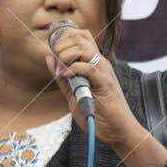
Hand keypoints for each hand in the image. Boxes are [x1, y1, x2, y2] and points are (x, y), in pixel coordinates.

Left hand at [44, 24, 135, 141]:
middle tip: (55, 56)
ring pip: (85, 49)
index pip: (82, 37)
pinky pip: (89, 68)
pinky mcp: (105, 84)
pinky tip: (66, 75)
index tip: (53, 47)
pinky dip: (73, 69)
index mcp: (94, 64)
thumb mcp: (74, 93)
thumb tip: (48, 59)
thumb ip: (62, 78)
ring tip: (60, 66)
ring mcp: (104, 72)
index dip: (66, 36)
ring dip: (67, 54)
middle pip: (82, 38)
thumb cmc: (98, 114)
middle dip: (63, 43)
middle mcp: (100, 64)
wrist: (118, 130)